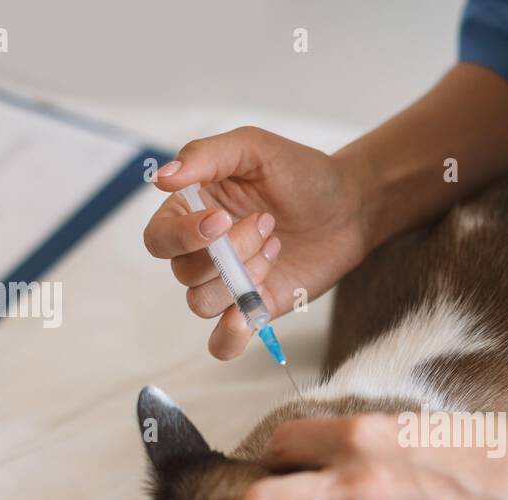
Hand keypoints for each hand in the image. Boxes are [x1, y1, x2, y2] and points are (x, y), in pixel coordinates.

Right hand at [144, 127, 370, 358]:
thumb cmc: (300, 172)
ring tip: (275, 248)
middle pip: (183, 273)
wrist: (349, 206)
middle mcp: (202, 252)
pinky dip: (228, 336)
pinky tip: (250, 313)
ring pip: (202, 303)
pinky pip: (221, 343)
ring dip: (242, 279)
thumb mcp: (253, 147)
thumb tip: (160, 176)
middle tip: (267, 224)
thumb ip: (205, 155)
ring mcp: (227, 284)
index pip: (158, 239)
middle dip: (228, 253)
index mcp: (190, 212)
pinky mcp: (253, 309)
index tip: (223, 219)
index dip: (183, 236)